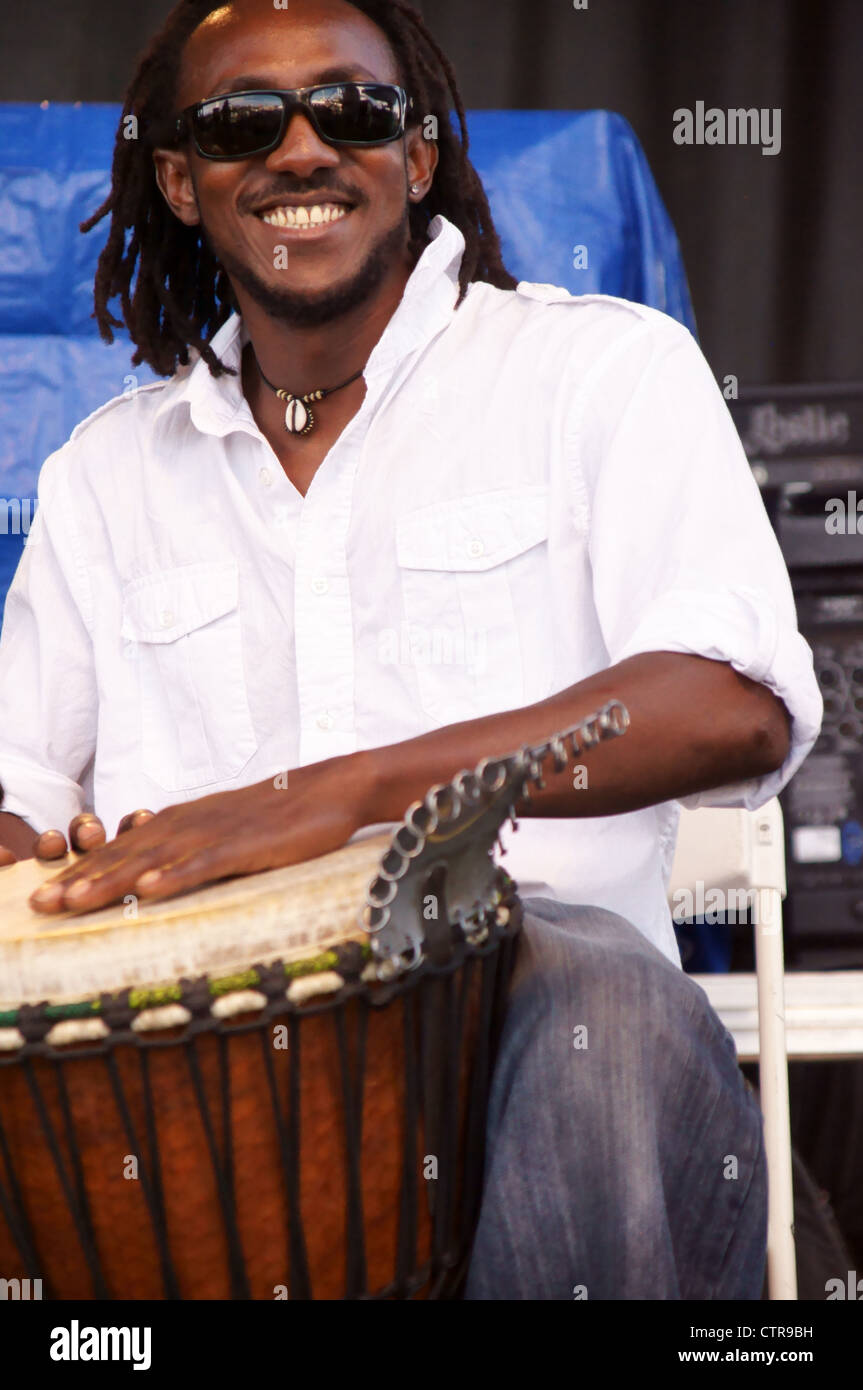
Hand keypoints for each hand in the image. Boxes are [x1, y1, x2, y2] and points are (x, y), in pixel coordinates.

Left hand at [27, 755, 373, 915]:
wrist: (329, 788)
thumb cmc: (277, 815)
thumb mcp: (223, 831)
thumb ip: (188, 849)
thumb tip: (151, 876)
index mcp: (180, 822)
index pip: (121, 851)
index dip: (79, 873)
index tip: (42, 896)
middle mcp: (188, 824)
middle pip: (125, 856)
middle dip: (78, 880)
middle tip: (38, 905)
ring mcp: (216, 833)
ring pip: (154, 860)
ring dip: (111, 881)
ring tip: (74, 902)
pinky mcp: (246, 844)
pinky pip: (205, 863)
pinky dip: (175, 875)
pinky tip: (150, 889)